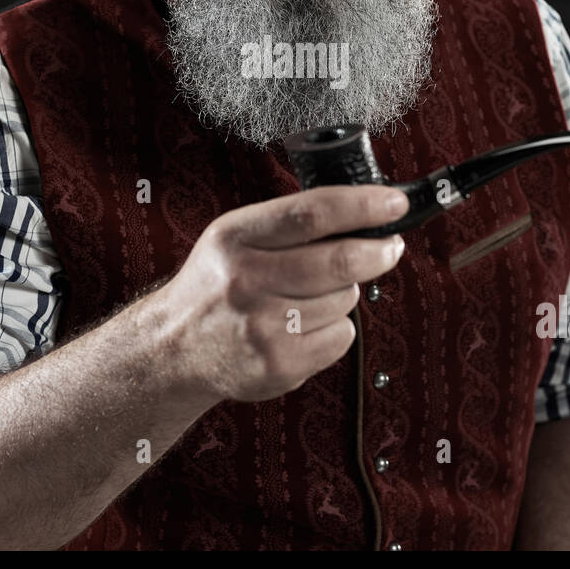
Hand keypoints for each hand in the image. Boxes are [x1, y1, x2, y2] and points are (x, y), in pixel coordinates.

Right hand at [162, 185, 407, 402]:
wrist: (175, 348)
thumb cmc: (218, 284)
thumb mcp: (234, 238)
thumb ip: (289, 223)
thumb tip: (364, 214)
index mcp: (235, 237)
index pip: (310, 213)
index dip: (361, 206)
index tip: (394, 204)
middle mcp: (244, 280)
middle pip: (338, 261)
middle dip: (378, 251)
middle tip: (390, 246)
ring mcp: (261, 326)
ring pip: (344, 299)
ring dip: (344, 294)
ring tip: (308, 297)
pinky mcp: (278, 364)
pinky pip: (341, 336)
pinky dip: (336, 328)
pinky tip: (304, 327)